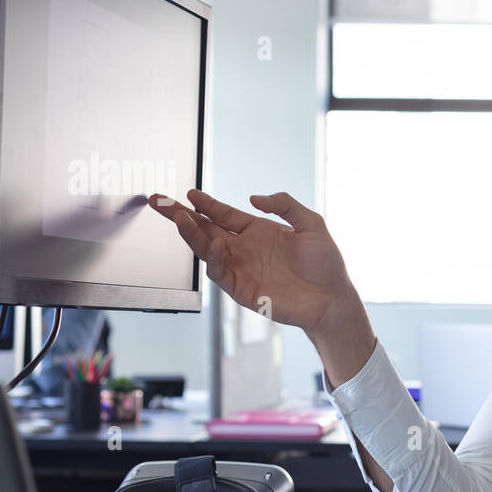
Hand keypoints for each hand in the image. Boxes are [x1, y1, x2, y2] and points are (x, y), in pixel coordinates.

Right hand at [151, 189, 352, 333]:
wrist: (332, 299)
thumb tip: (253, 198)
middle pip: (205, 229)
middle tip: (158, 201)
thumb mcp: (311, 224)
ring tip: (180, 217)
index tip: (189, 192)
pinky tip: (215, 243)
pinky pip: (220, 272)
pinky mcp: (241, 289)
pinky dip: (214, 257)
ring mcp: (241, 269)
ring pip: (206, 249)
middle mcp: (245, 249)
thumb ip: (285, 204)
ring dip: (191, 234)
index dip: (205, 203)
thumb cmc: (326, 264)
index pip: (223, 214)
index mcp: (258, 231)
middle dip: (180, 215)